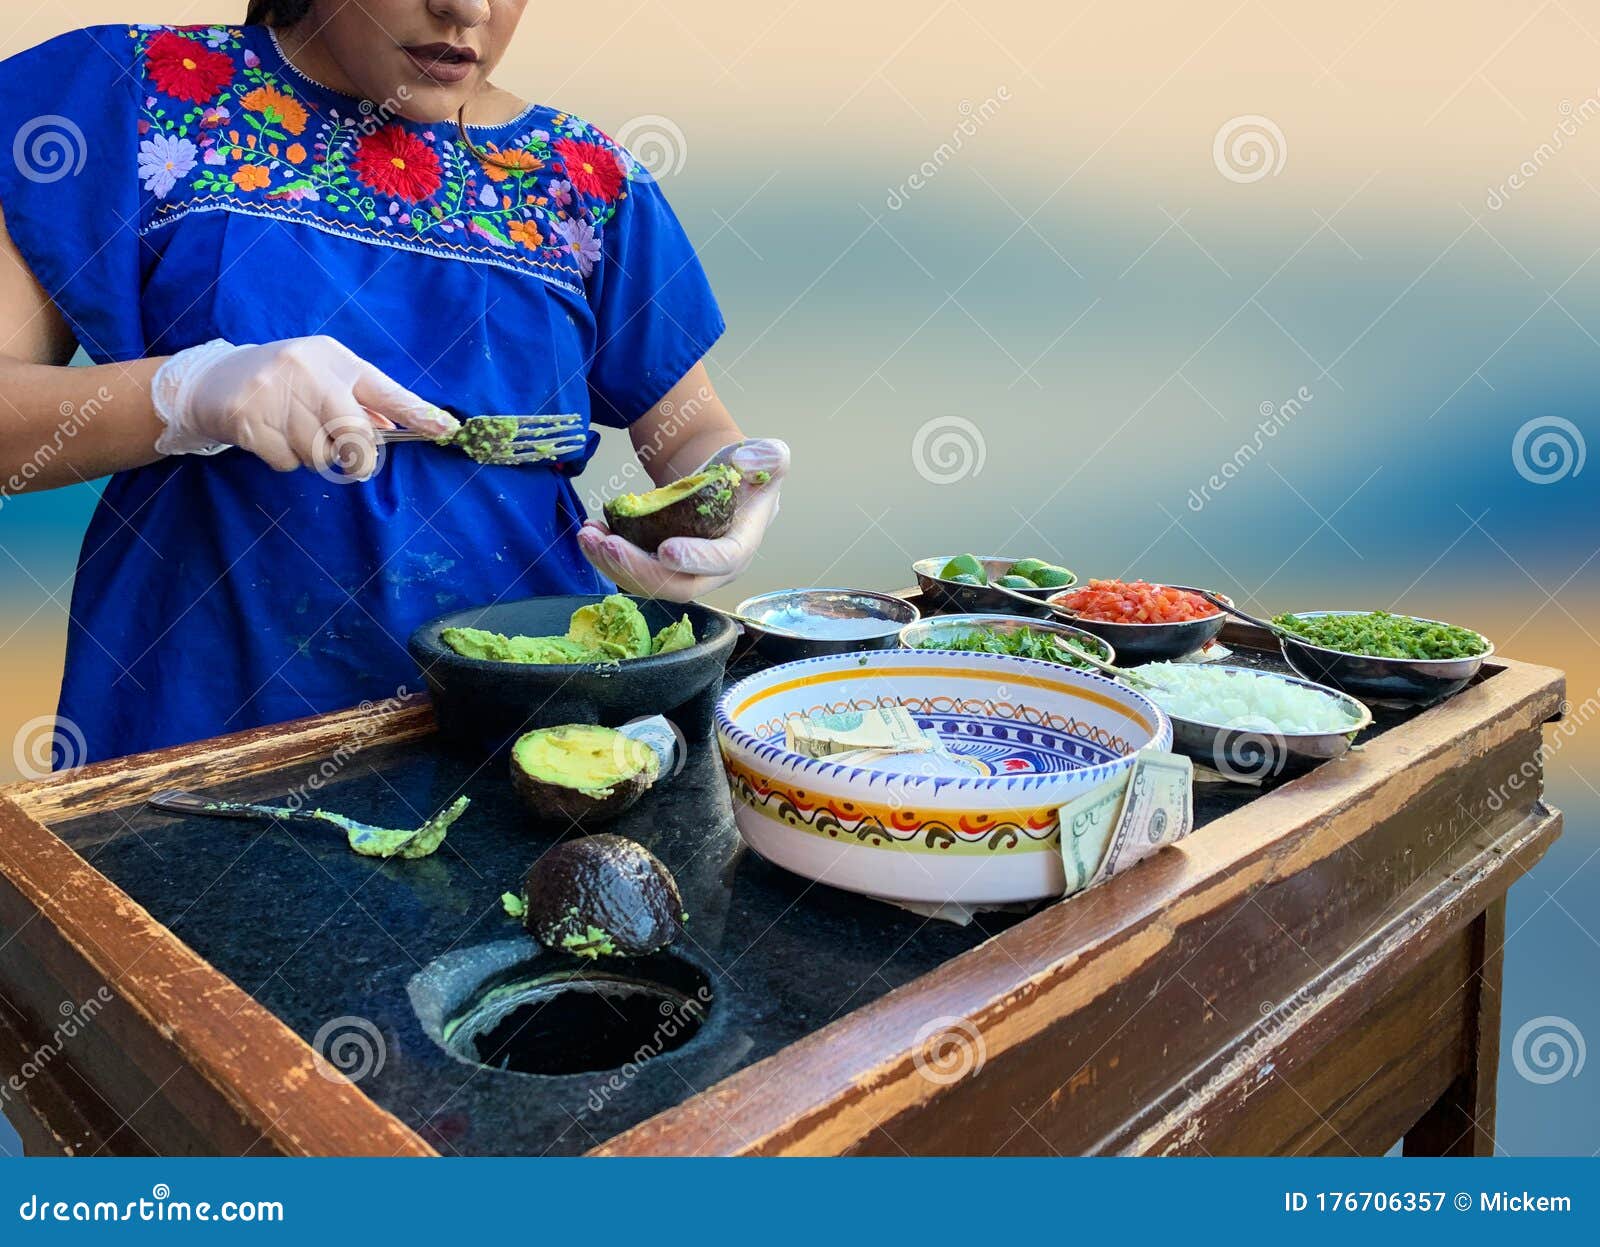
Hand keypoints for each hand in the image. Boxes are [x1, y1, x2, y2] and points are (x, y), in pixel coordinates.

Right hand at [150, 335, 458, 478]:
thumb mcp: (325, 379)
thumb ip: (363, 403)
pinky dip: (285, 460)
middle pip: (354, 433)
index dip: (417, 413)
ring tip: (295, 433)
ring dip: (314, 456)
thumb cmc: (285, 382)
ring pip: (320, 453)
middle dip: (359, 458)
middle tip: (354, 463)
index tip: (447, 429)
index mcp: (336, 359)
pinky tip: (271, 437)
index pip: (385, 390)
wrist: (213, 379)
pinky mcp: (248, 417)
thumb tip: (398, 430)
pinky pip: (287, 461)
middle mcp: (309, 370)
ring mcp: (276, 392)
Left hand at [579, 438, 788, 601]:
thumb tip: (743, 463)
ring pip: (649, 583)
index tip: (667, 550)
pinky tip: (590, 533)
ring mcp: (685, 573)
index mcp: (742, 545)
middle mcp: (714, 571)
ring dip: (614, 565)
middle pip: (679, 586)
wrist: (725, 481)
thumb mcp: (770, 457)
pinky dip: (607, 556)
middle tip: (610, 544)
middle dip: (640, 570)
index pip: (723, 561)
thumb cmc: (747, 473)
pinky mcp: (660, 567)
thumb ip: (769, 457)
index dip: (696, 560)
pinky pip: (632, 572)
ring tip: (589, 537)